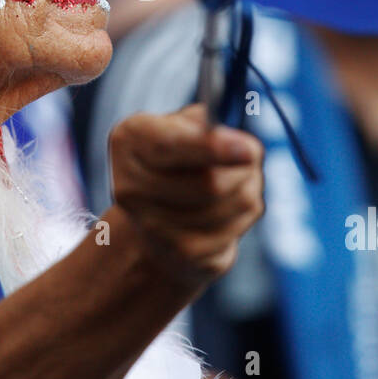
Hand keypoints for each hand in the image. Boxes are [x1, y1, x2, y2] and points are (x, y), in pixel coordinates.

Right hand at [108, 104, 264, 288]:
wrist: (159, 217)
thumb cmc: (180, 159)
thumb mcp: (187, 125)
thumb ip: (208, 125)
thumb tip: (241, 148)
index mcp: (129, 139)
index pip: (168, 145)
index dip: (212, 148)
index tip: (248, 150)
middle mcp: (130, 186)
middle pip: (209, 183)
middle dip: (243, 170)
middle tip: (247, 159)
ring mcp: (151, 226)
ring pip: (229, 206)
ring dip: (247, 191)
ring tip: (235, 184)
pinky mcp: (180, 253)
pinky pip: (231, 231)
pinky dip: (241, 218)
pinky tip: (226, 212)